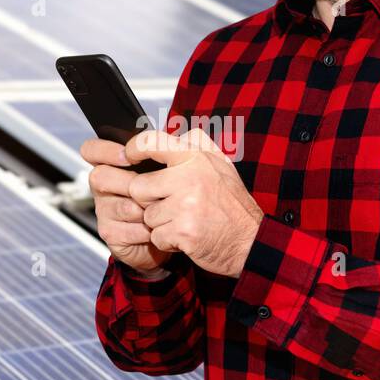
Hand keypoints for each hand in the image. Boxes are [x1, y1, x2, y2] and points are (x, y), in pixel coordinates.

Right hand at [81, 137, 174, 274]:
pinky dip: (148, 229)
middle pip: (99, 177)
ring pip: (121, 205)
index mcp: (112, 165)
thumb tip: (175, 135)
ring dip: (147, 208)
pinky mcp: (110, 232)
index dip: (104, 150)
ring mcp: (104, 210)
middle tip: (153, 189)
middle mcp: (103, 186)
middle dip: (131, 183)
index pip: (92, 150)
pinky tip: (158, 228)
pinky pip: (127, 229)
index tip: (129, 156)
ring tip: (164, 209)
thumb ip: (165, 150)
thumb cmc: (169, 196)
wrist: (173, 232)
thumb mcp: (168, 168)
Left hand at [125, 128, 263, 278]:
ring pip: (147, 215)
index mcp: (197, 157)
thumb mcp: (221, 165)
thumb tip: (171, 137)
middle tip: (171, 206)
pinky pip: (156, 236)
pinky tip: (186, 236)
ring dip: (161, 224)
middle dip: (149, 201)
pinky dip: (167, 241)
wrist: (251, 242)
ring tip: (184, 221)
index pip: (152, 142)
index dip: (133, 149)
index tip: (128, 156)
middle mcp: (191, 177)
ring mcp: (186, 205)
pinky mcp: (183, 231)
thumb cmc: (233, 205)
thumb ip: (196, 147)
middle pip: (139, 186)